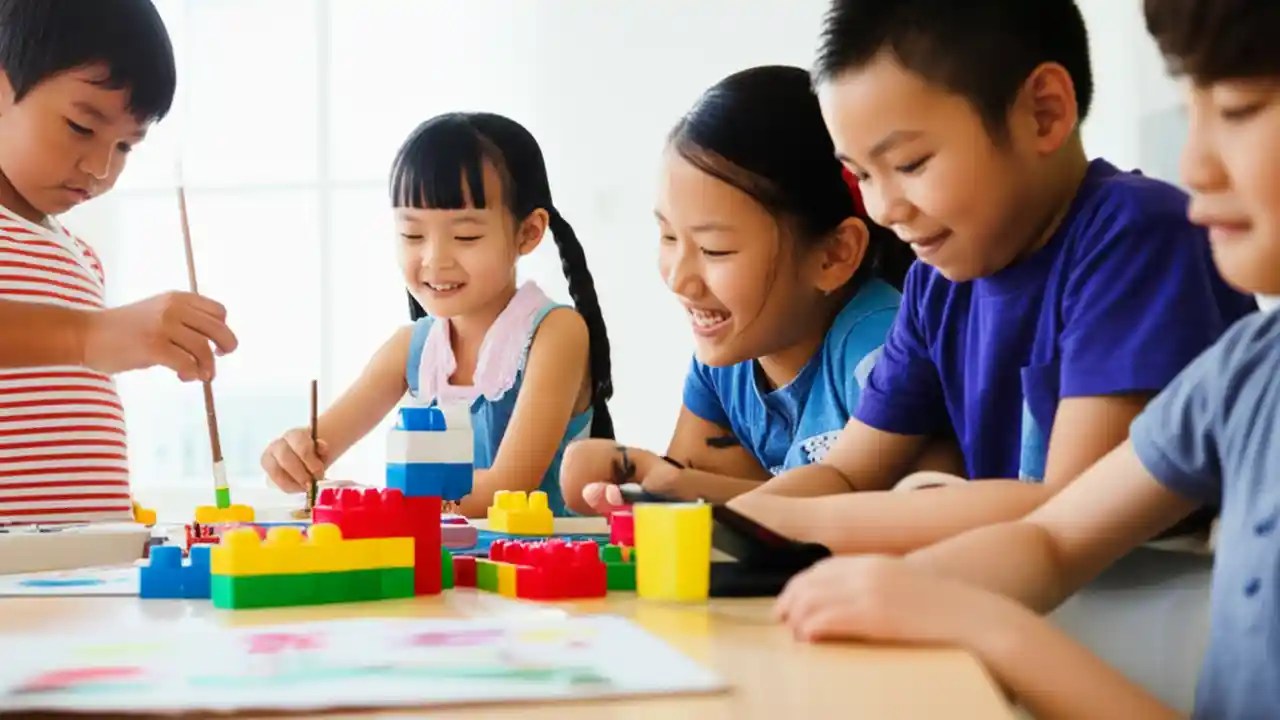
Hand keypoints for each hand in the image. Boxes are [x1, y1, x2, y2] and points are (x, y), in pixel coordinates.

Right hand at [83, 292, 237, 381]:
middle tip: (217, 362)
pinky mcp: (153, 346)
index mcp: (177, 298)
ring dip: (207, 367)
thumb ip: (183, 322)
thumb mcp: (157, 313)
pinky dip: (191, 373)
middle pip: (217, 329)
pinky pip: (186, 363)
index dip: (223, 329)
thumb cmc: (123, 329)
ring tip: (199, 376)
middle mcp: (173, 308)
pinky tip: (183, 376)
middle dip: (226, 348)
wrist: (87, 334)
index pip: (218, 311)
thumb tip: (212, 346)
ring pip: (203, 348)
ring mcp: (163, 326)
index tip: (216, 345)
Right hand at [262, 427, 328, 493]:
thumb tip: (322, 447)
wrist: (306, 456)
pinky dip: (287, 486)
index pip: (300, 445)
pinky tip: (298, 487)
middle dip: (300, 474)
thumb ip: (322, 449)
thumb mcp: (322, 451)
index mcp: (295, 435)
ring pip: (275, 470)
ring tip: (304, 487)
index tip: (319, 473)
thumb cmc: (314, 453)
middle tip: (311, 484)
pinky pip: (274, 481)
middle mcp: (279, 443)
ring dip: (292, 482)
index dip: (309, 461)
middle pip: (285, 458)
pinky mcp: (267, 469)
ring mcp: (270, 456)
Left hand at [774, 555, 1015, 647]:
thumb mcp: (911, 591)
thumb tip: (861, 610)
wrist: (980, 621)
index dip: (800, 584)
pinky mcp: (875, 615)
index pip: (823, 567)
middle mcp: (869, 571)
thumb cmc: (950, 614)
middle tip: (781, 621)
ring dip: (797, 617)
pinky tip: (806, 640)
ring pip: (814, 599)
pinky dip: (812, 628)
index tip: (790, 602)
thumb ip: (884, 592)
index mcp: (878, 563)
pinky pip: (830, 618)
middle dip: (790, 599)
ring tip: (793, 635)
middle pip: (811, 580)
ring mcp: (871, 591)